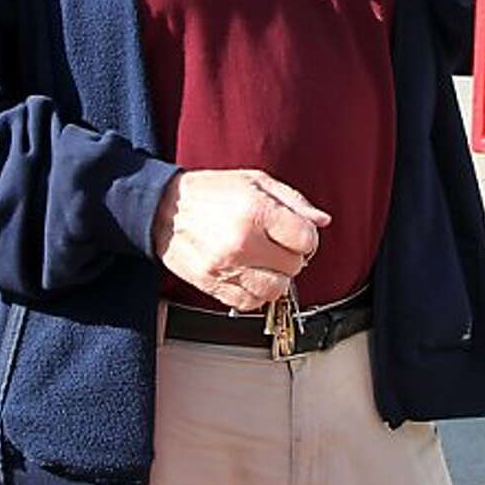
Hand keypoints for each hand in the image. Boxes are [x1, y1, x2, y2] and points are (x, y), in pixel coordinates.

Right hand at [151, 169, 330, 310]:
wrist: (163, 209)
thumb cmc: (209, 193)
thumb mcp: (255, 181)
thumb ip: (293, 201)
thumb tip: (321, 221)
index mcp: (256, 211)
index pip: (306, 240)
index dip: (306, 237)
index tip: (296, 233)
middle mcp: (242, 242)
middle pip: (294, 266)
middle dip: (290, 255)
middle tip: (275, 243)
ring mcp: (226, 268)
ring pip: (275, 290)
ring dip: (275, 277)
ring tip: (263, 261)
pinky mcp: (212, 286)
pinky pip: (250, 303)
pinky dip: (255, 292)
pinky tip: (248, 273)